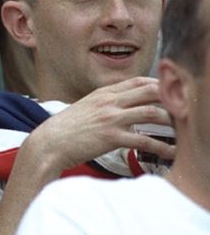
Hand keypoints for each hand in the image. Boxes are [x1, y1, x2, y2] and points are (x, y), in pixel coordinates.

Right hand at [25, 77, 174, 173]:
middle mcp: (109, 101)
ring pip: (153, 112)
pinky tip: (172, 152)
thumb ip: (105, 103)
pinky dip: (163, 147)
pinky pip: (145, 140)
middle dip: (172, 98)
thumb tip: (123, 106)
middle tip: (186, 108)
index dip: (159, 85)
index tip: (172, 94)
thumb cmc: (65, 129)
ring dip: (173, 121)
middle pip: (150, 91)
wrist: (49, 143)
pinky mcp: (111, 137)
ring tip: (185, 129)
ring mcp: (111, 118)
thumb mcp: (85, 108)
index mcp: (103, 93)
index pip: (138, 81)